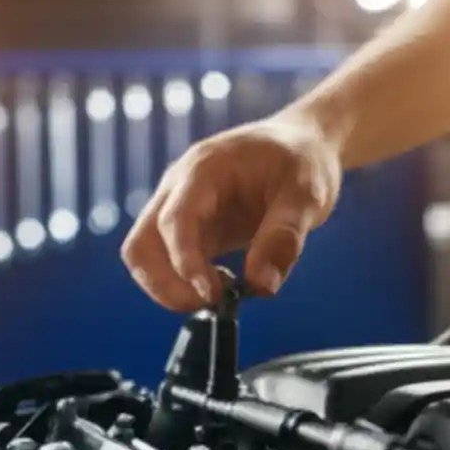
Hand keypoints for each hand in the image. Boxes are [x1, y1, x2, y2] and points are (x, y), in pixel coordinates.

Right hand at [121, 115, 341, 309]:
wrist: (300, 144)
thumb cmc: (302, 161)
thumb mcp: (307, 196)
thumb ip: (284, 238)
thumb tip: (262, 286)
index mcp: (204, 169)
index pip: (175, 219)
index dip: (185, 261)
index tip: (210, 295)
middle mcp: (179, 188)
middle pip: (142, 245)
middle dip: (166, 285)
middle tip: (211, 305)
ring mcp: (177, 209)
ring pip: (145, 257)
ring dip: (169, 289)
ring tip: (218, 298)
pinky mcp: (188, 230)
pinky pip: (165, 263)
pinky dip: (183, 285)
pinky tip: (221, 286)